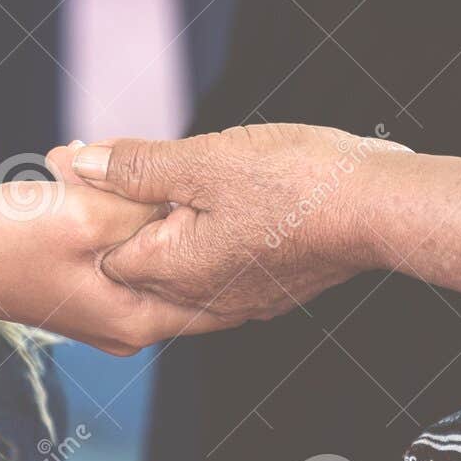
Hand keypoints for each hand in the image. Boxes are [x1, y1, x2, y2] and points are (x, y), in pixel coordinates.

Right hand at [0, 177, 233, 355]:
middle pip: (189, 267)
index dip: (244, 252)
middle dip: (188, 217)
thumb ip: (149, 209)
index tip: (256, 208)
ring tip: (126, 169)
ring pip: (155, 251)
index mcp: (139, 319)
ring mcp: (109, 308)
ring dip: (147, 208)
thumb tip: (201, 200)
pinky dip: (122, 213)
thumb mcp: (88, 214)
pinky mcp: (90, 287)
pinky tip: (99, 181)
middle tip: (188, 171)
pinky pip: (127, 247)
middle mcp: (130, 324)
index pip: (224, 297)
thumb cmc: (6, 239)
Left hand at [48, 126, 409, 322]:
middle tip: (120, 172)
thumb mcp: (204, 160)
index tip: (86, 169)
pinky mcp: (276, 288)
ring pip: (185, 270)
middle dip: (126, 224)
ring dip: (169, 232)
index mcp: (176, 271)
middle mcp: (206, 299)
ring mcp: (245, 300)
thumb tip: (79, 162)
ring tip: (168, 186)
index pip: (107, 255)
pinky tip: (218, 209)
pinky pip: (222, 271)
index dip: (91, 210)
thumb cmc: (295, 181)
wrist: (381, 207)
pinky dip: (209, 241)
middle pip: (143, 268)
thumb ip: (138, 166)